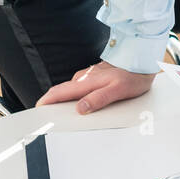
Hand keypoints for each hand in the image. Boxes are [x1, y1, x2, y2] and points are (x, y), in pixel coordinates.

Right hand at [35, 60, 156, 113]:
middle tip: (45, 119)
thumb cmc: (134, 74)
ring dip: (62, 101)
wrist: (143, 59)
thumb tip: (80, 108)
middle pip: (61, 92)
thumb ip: (99, 99)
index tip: (36, 112)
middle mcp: (84, 77)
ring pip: (70, 90)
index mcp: (86, 81)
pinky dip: (73, 96)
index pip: (59, 92)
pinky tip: (77, 104)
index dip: (45, 103)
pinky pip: (79, 88)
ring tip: (58, 115)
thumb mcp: (118, 90)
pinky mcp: (95, 76)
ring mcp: (89, 76)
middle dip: (51, 104)